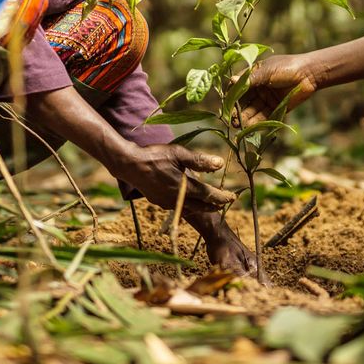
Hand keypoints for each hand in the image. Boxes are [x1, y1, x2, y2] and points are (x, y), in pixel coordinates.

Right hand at [107, 143, 235, 210]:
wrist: (130, 165)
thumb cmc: (154, 156)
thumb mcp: (178, 154)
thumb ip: (199, 160)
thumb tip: (220, 163)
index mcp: (184, 187)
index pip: (209, 195)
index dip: (222, 197)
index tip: (233, 197)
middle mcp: (177, 199)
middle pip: (201, 206)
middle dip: (215, 205)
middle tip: (226, 203)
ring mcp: (167, 203)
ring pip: (190, 209)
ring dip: (202, 207)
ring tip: (211, 204)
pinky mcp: (159, 202)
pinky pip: (178, 208)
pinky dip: (189, 206)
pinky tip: (189, 201)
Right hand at [237, 54, 320, 125]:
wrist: (309, 74)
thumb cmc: (286, 67)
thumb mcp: (267, 71)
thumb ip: (250, 79)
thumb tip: (232, 81)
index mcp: (253, 76)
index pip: (238, 87)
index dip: (231, 96)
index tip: (226, 104)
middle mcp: (257, 88)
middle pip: (243, 101)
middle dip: (237, 111)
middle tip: (232, 120)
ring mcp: (266, 99)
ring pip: (252, 111)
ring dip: (245, 119)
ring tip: (238, 126)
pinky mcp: (275, 108)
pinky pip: (263, 117)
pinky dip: (256, 123)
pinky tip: (249, 128)